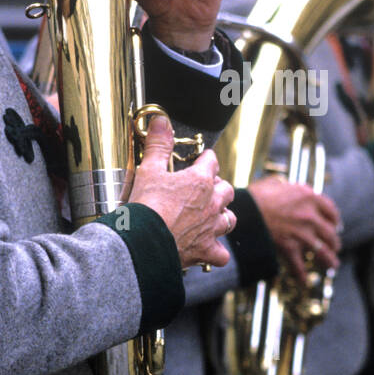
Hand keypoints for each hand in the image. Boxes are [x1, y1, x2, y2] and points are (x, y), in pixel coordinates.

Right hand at [128, 115, 232, 268]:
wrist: (144, 242)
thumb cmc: (147, 205)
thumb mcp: (149, 169)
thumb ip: (159, 144)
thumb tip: (161, 121)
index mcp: (200, 181)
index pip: (212, 162)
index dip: (206, 159)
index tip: (201, 159)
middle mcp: (212, 204)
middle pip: (227, 190)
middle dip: (219, 187)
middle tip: (206, 188)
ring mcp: (211, 228)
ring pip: (230, 219)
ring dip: (223, 216)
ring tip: (212, 216)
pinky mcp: (206, 250)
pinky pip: (221, 253)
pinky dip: (217, 252)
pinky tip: (209, 250)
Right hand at [247, 176, 340, 284]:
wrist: (245, 211)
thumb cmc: (256, 195)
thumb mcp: (275, 183)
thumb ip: (286, 186)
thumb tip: (286, 187)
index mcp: (308, 197)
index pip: (331, 210)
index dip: (335, 219)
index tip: (335, 224)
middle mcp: (310, 215)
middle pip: (330, 233)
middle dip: (334, 242)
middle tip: (335, 246)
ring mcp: (302, 233)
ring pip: (322, 250)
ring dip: (329, 260)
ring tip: (332, 265)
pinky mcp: (289, 247)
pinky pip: (298, 264)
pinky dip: (301, 275)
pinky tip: (304, 281)